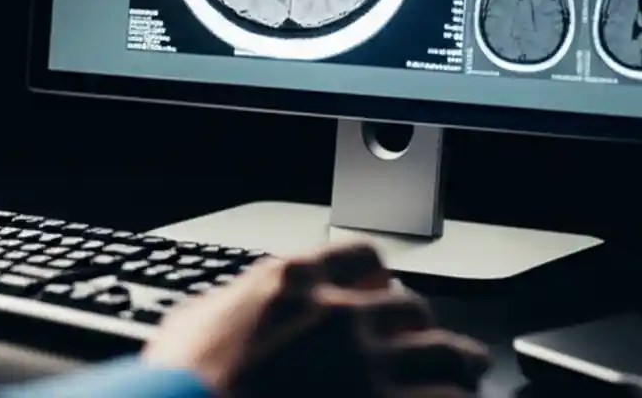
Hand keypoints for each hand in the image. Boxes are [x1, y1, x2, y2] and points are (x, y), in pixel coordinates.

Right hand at [143, 242, 488, 396]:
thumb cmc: (177, 385)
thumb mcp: (188, 326)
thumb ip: (226, 308)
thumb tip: (225, 311)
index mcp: (292, 282)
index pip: (361, 257)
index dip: (378, 279)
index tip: (381, 295)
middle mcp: (340, 315)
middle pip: (410, 306)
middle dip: (419, 329)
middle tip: (424, 348)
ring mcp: (369, 366)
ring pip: (447, 353)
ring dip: (457, 366)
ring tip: (464, 377)